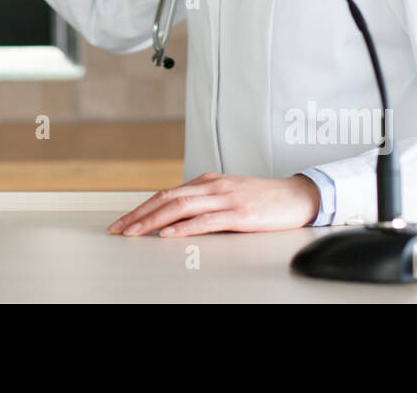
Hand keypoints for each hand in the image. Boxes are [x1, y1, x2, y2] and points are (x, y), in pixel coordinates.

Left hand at [107, 173, 320, 236]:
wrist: (297, 196)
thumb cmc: (263, 199)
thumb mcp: (228, 195)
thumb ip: (204, 202)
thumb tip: (176, 218)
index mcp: (207, 181)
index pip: (166, 194)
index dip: (141, 208)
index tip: (123, 222)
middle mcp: (212, 186)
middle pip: (166, 198)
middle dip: (139, 215)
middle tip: (119, 229)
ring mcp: (225, 198)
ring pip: (180, 207)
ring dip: (153, 221)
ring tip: (135, 233)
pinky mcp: (239, 214)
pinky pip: (206, 220)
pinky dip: (184, 227)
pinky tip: (170, 235)